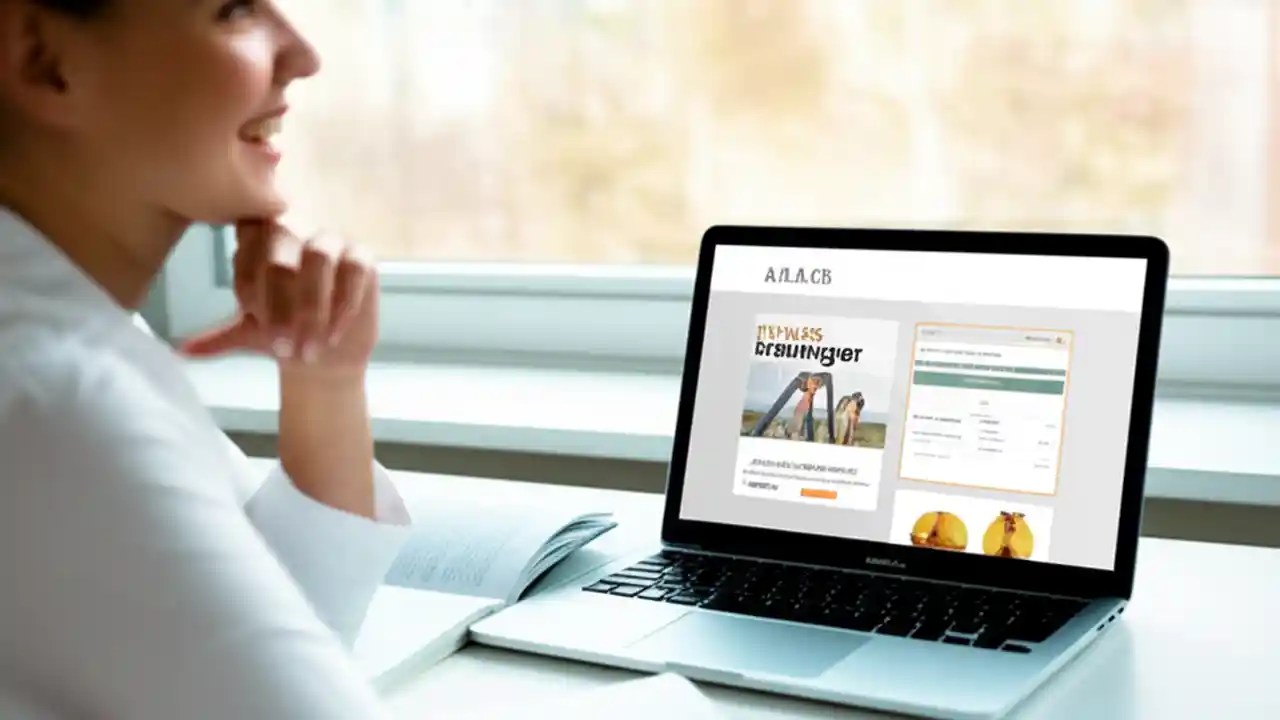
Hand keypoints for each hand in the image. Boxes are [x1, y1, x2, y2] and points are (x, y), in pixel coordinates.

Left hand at [180, 220, 378, 371]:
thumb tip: (182, 351)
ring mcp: (328, 240)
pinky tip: (331, 336)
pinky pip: (353, 271)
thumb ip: (219, 337)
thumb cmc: (283, 332)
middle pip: (280, 248)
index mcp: (257, 240)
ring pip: (317, 256)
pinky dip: (341, 306)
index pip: (247, 249)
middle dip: (279, 300)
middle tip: (280, 345)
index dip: (249, 286)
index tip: (253, 322)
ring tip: (306, 347)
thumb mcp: (248, 334)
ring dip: (310, 307)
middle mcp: (292, 230)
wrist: (324, 352)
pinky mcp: (361, 256)